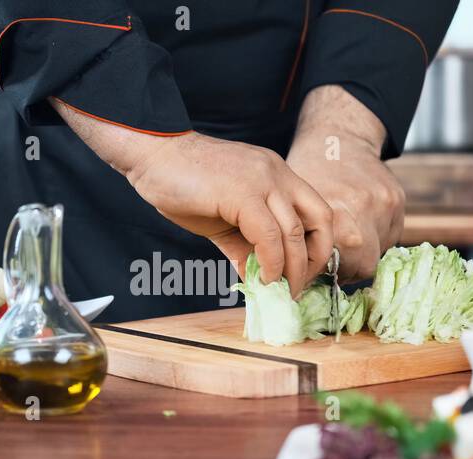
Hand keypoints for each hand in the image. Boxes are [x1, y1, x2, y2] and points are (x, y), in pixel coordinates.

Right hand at [47, 98, 331, 296]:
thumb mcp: (223, 217)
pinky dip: (271, 263)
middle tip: (298, 287)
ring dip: (292, 269)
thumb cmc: (182, 182)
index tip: (304, 273)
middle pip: (320, 220)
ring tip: (281, 290)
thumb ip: (244, 244)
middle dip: (315, 261)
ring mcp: (263, 181)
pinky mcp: (243, 193)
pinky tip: (262, 278)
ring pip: (295, 232)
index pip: (317, 212)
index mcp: (277, 176)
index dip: (318, 246)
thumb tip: (258, 277)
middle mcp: (277, 174)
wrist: (153, 154)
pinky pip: (269, 236)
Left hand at [286, 86, 404, 281]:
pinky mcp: (397, 201)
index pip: (333, 269)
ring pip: (378, 253)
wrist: (338, 137)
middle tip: (332, 263)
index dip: (323, 276)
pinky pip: (390, 236)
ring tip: (345, 241)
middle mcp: (360, 212)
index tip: (315, 275)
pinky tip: (361, 224)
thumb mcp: (294, 205)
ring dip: (362, 254)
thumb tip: (284, 278)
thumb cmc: (309, 173)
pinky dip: (376, 238)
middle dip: (346, 270)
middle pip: (361, 267)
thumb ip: (295, 242)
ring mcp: (383, 206)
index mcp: (331, 215)